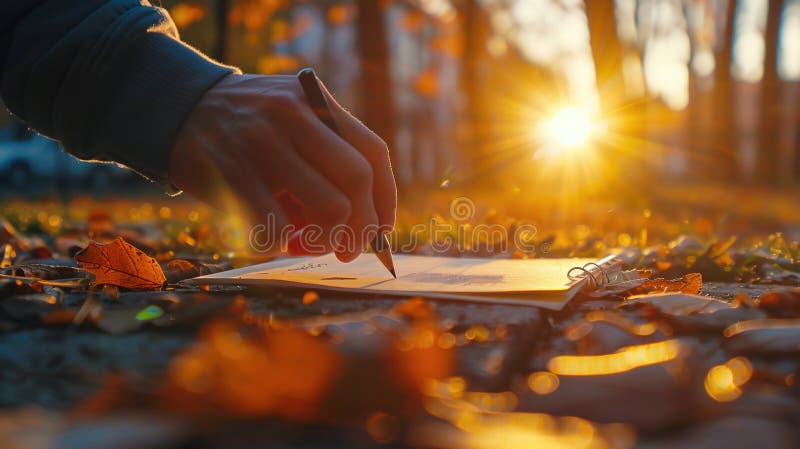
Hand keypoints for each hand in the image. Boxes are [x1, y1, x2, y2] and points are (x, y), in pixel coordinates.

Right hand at [169, 73, 396, 260]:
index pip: (373, 153)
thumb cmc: (246, 124)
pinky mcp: (232, 172)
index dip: (385, 200)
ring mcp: (263, 142)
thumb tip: (365, 222)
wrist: (174, 107)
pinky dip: (280, 246)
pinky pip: (277, 227)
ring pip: (329, 208)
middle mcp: (294, 116)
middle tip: (348, 251)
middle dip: (361, 228)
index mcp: (316, 102)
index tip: (381, 231)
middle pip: (358, 182)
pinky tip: (271, 242)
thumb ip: (326, 151)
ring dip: (325, 241)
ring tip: (308, 245)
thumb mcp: (290, 114)